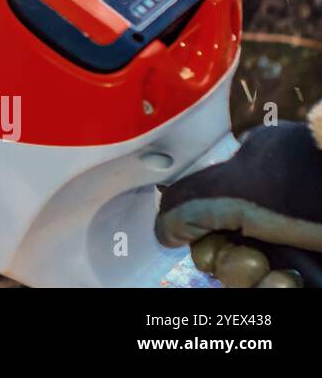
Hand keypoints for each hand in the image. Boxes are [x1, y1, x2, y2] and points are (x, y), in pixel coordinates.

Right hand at [156, 121, 321, 286]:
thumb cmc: (308, 185)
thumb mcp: (236, 185)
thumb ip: (186, 201)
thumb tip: (163, 229)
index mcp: (252, 178)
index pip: (206, 215)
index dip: (202, 235)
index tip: (211, 240)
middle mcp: (272, 213)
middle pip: (224, 250)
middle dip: (229, 262)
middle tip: (250, 258)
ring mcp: (297, 244)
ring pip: (250, 277)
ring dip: (252, 281)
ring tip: (278, 274)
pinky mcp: (313, 270)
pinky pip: (278, 289)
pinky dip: (276, 291)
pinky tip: (291, 282)